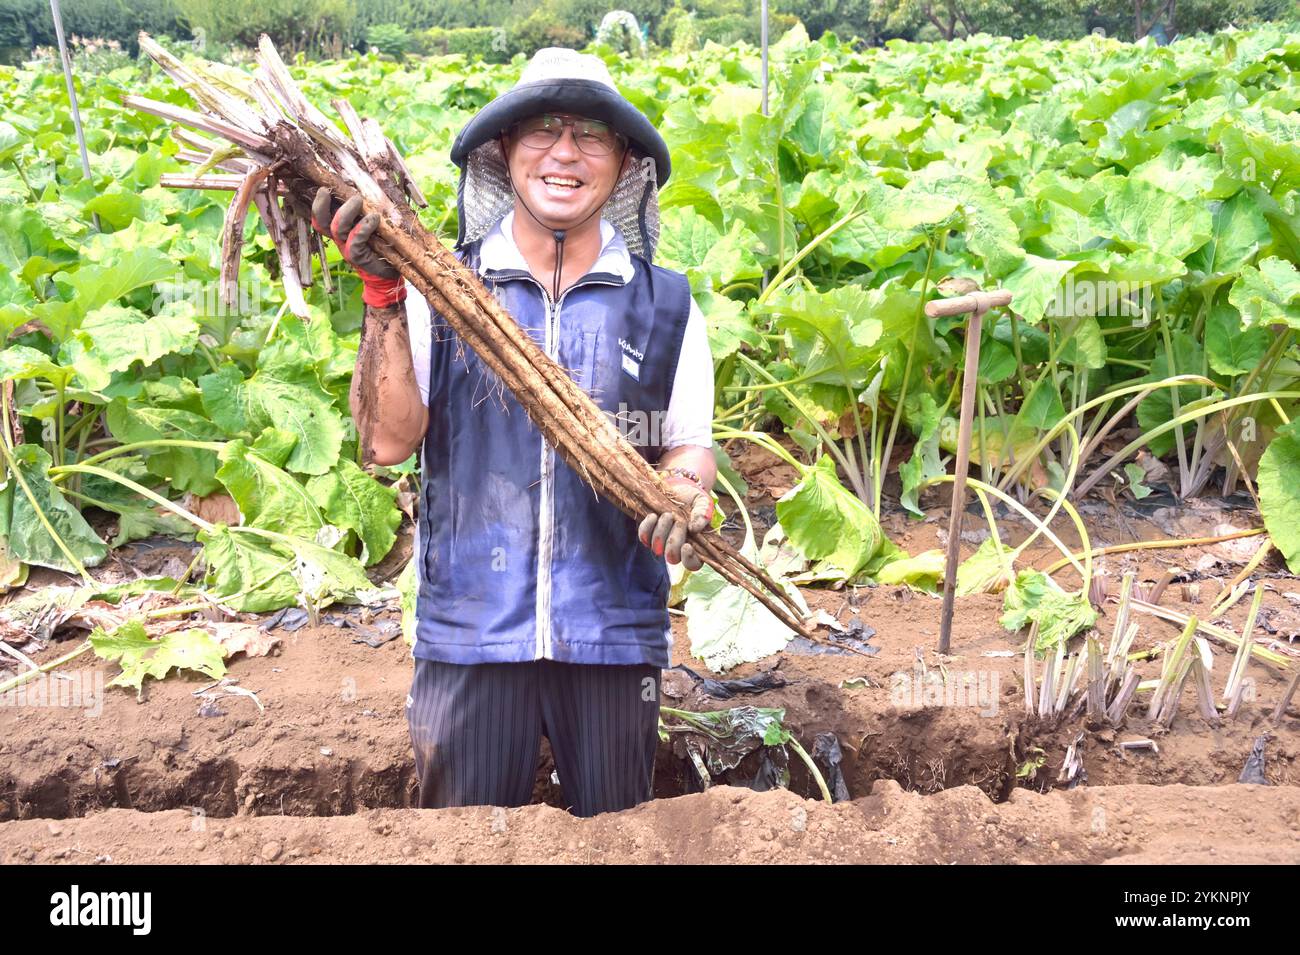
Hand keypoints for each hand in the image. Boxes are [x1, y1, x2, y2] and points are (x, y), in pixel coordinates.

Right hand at [311, 187, 404, 306]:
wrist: (389, 275)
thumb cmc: (382, 247)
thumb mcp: (373, 227)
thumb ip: (366, 212)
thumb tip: (367, 188)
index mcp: (340, 231)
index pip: (320, 217)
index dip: (317, 204)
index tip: (323, 188)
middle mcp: (340, 239)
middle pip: (321, 222)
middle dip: (323, 205)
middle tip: (336, 191)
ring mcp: (347, 249)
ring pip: (337, 229)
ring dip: (346, 212)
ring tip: (358, 200)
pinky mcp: (358, 258)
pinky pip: (355, 241)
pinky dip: (363, 227)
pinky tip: (374, 218)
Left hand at [637, 477, 713, 571]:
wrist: (677, 488)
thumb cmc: (693, 499)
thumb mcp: (702, 503)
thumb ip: (703, 514)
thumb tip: (695, 528)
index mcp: (696, 545)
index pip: (693, 564)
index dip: (689, 559)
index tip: (687, 545)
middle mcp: (678, 548)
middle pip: (673, 558)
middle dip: (674, 541)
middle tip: (680, 522)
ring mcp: (662, 542)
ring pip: (657, 548)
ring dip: (661, 532)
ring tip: (668, 515)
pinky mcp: (649, 534)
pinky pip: (643, 537)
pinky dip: (647, 527)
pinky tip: (653, 516)